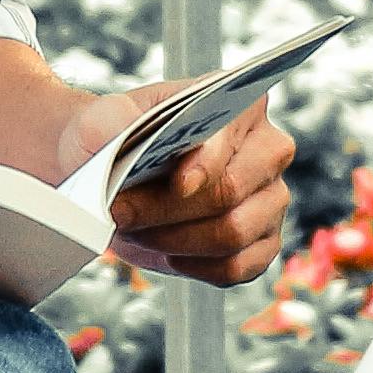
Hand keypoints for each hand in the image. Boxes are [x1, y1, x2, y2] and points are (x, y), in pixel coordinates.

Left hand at [75, 89, 294, 288]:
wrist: (115, 178)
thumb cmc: (119, 144)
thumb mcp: (101, 120)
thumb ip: (108, 117)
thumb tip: (120, 124)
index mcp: (239, 106)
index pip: (232, 138)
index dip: (204, 166)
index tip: (176, 184)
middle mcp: (266, 150)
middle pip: (232, 189)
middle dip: (170, 210)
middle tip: (125, 213)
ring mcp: (270, 198)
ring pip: (235, 232)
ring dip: (177, 240)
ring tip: (141, 231)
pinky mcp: (263, 241)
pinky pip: (239, 266)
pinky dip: (197, 266)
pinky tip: (170, 252)